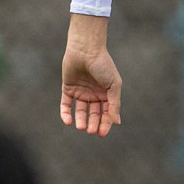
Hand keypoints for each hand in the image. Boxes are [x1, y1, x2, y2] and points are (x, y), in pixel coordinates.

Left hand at [59, 15, 121, 136]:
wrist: (86, 50)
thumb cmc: (103, 65)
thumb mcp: (114, 85)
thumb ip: (115, 104)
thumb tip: (117, 122)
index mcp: (107, 93)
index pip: (107, 113)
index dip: (105, 124)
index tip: (102, 133)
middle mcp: (94, 94)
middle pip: (94, 114)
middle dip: (93, 124)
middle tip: (91, 132)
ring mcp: (81, 92)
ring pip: (80, 111)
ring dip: (81, 120)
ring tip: (81, 127)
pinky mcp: (68, 88)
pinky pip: (66, 104)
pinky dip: (66, 113)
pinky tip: (68, 121)